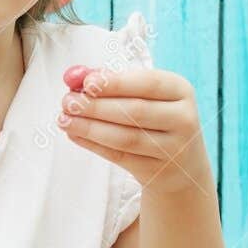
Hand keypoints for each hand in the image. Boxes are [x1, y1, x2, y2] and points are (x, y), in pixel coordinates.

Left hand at [58, 67, 211, 197]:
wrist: (182, 164)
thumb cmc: (156, 118)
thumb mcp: (147, 95)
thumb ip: (115, 82)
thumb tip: (79, 75)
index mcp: (182, 91)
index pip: (149, 83)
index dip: (116, 83)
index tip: (87, 82)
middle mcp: (183, 120)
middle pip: (135, 111)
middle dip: (97, 106)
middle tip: (67, 101)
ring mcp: (173, 149)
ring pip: (125, 138)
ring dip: (90, 127)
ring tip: (64, 119)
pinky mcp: (157, 171)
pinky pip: (120, 157)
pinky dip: (94, 145)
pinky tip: (74, 134)